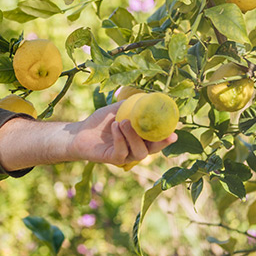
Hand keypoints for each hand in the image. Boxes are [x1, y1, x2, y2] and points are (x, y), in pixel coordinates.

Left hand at [0, 104, 175, 170]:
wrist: (80, 132)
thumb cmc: (101, 122)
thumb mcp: (118, 110)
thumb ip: (133, 105)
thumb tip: (149, 96)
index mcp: (140, 139)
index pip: (158, 140)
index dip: (168, 137)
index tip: (175, 130)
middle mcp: (135, 149)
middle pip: (153, 150)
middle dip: (161, 142)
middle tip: (165, 133)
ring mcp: (125, 156)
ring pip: (139, 152)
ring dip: (134, 136)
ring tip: (123, 122)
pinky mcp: (112, 159)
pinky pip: (122, 152)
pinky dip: (120, 138)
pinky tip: (114, 127)